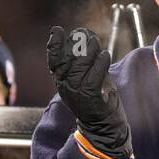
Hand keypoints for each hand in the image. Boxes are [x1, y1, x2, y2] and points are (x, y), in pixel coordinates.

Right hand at [47, 25, 131, 158]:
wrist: (103, 127)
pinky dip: (99, 64)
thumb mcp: (86, 76)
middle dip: (75, 43)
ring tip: (96, 44)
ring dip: (89, 51)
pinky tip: (105, 55)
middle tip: (86, 34)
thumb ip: (82, 59)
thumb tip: (83, 35)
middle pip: (66, 61)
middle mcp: (67, 86)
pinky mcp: (91, 100)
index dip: (54, 45)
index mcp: (62, 80)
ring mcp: (78, 94)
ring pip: (79, 68)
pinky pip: (93, 79)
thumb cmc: (96, 97)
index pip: (53, 61)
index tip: (57, 31)